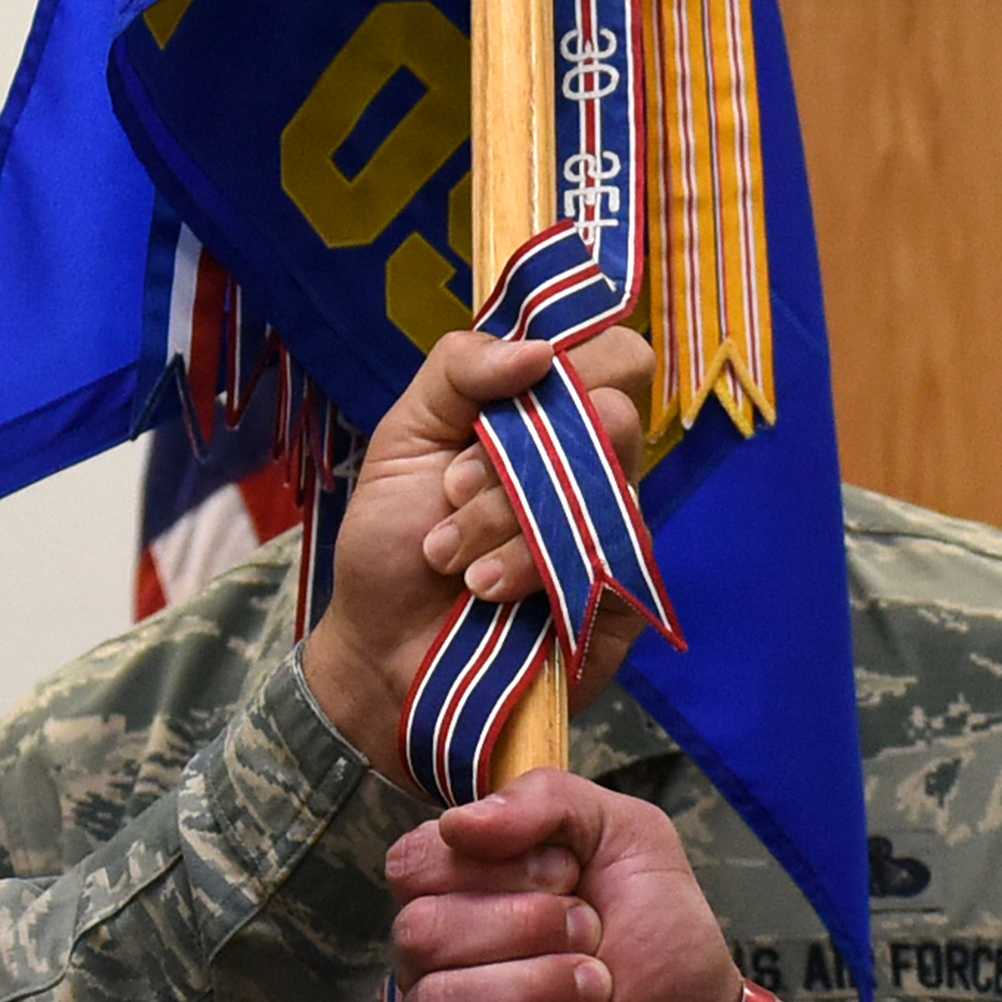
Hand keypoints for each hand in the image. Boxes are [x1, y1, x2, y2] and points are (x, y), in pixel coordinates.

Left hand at [293, 323, 658, 786]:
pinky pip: (600, 555)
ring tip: (448, 557)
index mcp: (548, 418)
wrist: (380, 653)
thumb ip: (457, 370)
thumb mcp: (404, 437)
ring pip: (599, 484)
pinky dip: (526, 566)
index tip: (495, 407)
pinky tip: (482, 589)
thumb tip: (541, 348)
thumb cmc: (394, 546)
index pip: (611, 356)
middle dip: (519, 449)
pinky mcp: (622, 596)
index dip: (566, 365)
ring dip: (503, 515)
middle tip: (455, 487)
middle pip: (620, 411)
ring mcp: (612, 532)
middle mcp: (592, 468)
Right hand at [386, 771, 817, 1001]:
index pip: (414, 864)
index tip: (566, 876)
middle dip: (528, 929)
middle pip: (420, 931)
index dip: (492, 867)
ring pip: (440, 1001)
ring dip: (540, 990)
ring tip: (595, 996)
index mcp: (462, 894)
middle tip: (593, 941)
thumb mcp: (627, 837)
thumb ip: (548, 799)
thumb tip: (458, 823)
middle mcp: (438, 963)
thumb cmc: (663, 947)